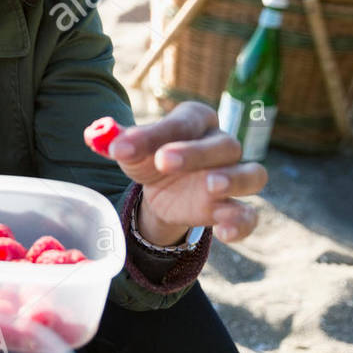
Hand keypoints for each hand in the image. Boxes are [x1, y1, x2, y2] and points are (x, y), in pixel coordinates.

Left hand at [104, 101, 266, 243]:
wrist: (162, 189)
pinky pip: (250, 216)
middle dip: (195, 153)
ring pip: (252, 175)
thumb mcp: (132, 149)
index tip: (125, 148)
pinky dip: (241, 223)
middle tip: (165, 162)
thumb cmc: (150, 157)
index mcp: (195, 121)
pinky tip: (224, 231)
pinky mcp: (232, 208)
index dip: (155, 134)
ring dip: (234, 180)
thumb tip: (99, 138)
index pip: (182, 123)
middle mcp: (221, 145)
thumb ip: (120, 142)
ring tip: (212, 187)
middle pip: (224, 145)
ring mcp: (233, 176)